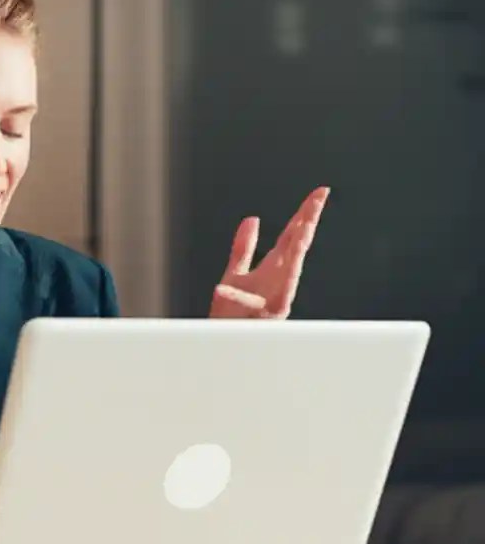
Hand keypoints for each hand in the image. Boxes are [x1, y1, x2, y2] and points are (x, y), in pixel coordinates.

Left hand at [210, 187, 329, 318]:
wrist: (229, 350)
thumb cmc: (236, 316)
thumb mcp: (236, 275)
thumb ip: (244, 248)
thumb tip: (251, 219)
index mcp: (276, 273)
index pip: (294, 238)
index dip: (306, 214)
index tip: (319, 193)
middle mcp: (279, 284)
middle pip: (297, 246)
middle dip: (307, 222)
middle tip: (320, 195)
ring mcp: (271, 303)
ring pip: (287, 271)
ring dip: (295, 246)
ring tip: (303, 222)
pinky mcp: (255, 320)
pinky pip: (243, 306)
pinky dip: (233, 296)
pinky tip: (223, 286)